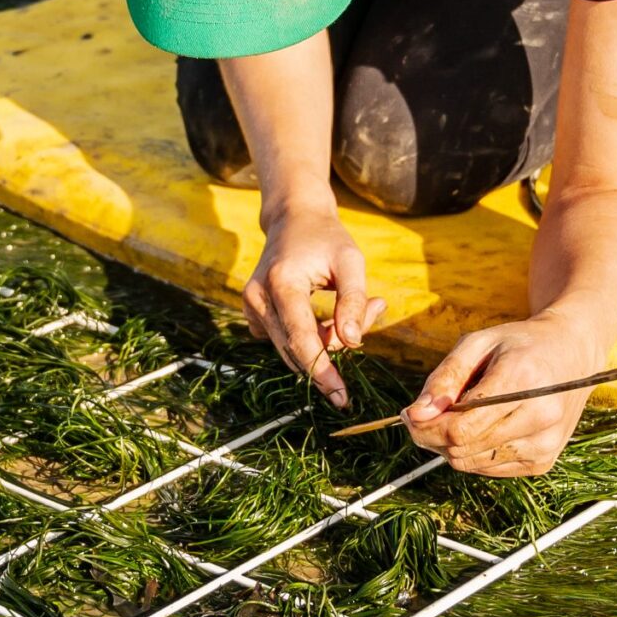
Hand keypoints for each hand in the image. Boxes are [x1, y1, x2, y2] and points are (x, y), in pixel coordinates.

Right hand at [241, 204, 384, 408]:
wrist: (293, 219)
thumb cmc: (326, 239)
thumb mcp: (351, 261)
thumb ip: (353, 300)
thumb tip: (352, 344)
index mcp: (282, 282)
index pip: (302, 339)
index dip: (322, 371)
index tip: (341, 397)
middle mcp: (257, 297)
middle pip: (297, 348)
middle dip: (332, 348)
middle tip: (366, 311)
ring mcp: (250, 307)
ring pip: (290, 348)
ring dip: (322, 341)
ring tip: (347, 309)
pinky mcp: (252, 314)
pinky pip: (284, 341)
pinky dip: (307, 337)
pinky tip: (321, 312)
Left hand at [402, 315, 604, 476]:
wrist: (573, 354)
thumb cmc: (519, 344)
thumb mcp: (478, 343)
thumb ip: (444, 377)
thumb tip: (416, 415)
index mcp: (523, 380)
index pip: (460, 428)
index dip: (426, 426)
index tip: (411, 413)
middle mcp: (540, 417)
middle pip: (462, 449)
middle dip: (434, 435)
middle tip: (429, 413)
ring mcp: (545, 443)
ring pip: (471, 463)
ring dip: (452, 445)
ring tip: (459, 416)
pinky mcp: (544, 461)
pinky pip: (489, 470)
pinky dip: (474, 453)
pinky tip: (482, 427)